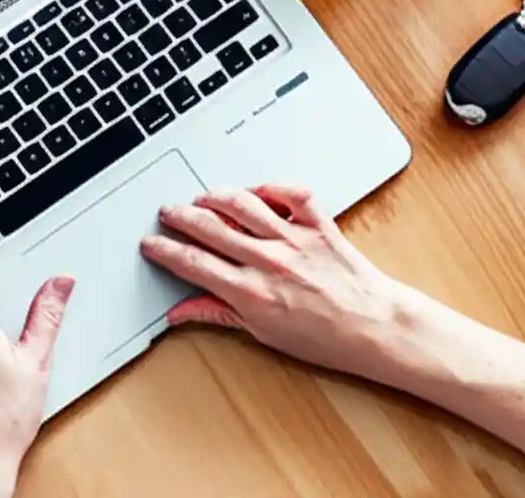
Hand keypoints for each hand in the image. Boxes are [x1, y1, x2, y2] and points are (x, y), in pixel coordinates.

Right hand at [140, 185, 409, 381]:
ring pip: (243, 204)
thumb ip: (218, 315)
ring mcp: (293, 238)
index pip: (192, 263)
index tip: (152, 243)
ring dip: (216, 197)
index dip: (165, 250)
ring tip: (203, 198)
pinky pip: (291, 194)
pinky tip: (257, 190)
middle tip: (167, 212)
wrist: (373, 327)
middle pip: (210, 228)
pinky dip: (272, 186)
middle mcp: (268, 260)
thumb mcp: (262, 334)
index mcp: (249, 291)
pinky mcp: (318, 224)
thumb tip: (180, 314)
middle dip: (180, 216)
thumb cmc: (324, 338)